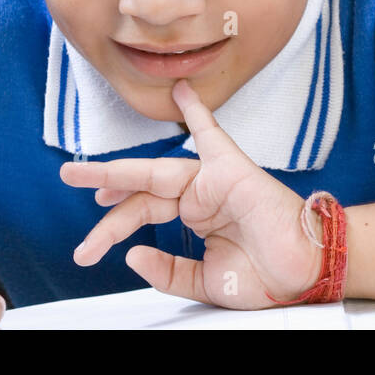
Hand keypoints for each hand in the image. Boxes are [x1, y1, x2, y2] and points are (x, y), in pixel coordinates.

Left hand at [59, 79, 322, 308]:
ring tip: (78, 171)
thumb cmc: (268, 276)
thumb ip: (168, 271)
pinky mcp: (230, 169)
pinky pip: (211, 134)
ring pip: (157, 170)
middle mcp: (200, 195)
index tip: (88, 250)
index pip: (144, 215)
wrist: (306, 272)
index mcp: (195, 218)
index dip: (112, 228)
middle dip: (103, 185)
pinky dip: (196, 112)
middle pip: (141, 191)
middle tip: (68, 177)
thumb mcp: (205, 282)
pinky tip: (180, 92)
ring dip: (117, 170)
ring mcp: (213, 180)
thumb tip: (132, 255)